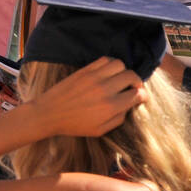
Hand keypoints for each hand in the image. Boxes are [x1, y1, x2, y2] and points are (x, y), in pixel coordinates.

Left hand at [28, 57, 145, 136]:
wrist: (47, 114)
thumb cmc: (73, 125)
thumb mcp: (100, 130)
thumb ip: (119, 118)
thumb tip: (130, 105)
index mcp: (110, 107)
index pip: (137, 94)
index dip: (143, 96)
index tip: (141, 97)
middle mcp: (104, 89)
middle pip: (132, 76)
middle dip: (137, 82)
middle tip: (133, 88)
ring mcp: (93, 78)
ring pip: (120, 64)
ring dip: (124, 71)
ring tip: (120, 79)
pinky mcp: (83, 71)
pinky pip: (104, 60)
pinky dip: (111, 64)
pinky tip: (109, 73)